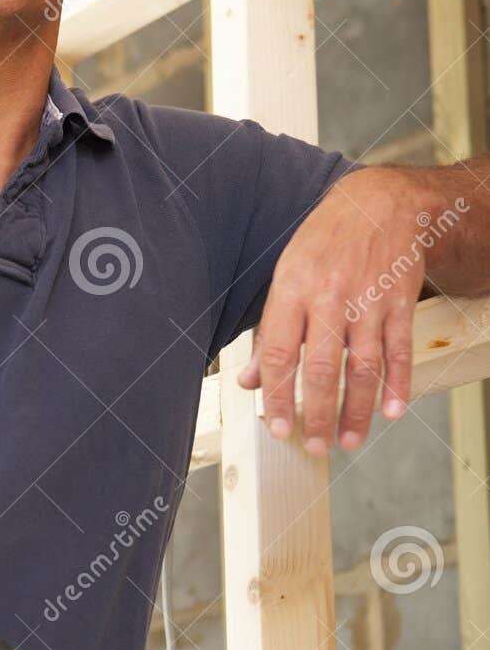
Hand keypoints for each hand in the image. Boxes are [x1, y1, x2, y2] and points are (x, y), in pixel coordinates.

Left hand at [236, 168, 424, 452]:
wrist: (379, 203)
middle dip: (318, 413)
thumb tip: (250, 381)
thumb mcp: (285, 275)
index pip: (280, 353)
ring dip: (357, 409)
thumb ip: (270, 331)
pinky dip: (397, 384)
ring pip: (363, 365)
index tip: (279, 427)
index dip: (279, 395)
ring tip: (350, 441)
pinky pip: (399, 350)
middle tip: (315, 446)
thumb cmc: (324, 242)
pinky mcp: (400, 301)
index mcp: (293, 290)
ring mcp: (369, 300)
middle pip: (322, 366)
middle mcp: (330, 296)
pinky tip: (391, 410)